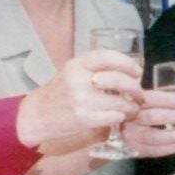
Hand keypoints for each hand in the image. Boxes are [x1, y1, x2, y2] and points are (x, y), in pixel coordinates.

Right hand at [17, 49, 142, 146]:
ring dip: (131, 106)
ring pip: (119, 102)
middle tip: (139, 93)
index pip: (108, 56)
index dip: (127, 63)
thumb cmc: (59, 93)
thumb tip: (128, 71)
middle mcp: (78, 79)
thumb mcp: (72, 72)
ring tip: (132, 108)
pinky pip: (113, 116)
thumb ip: (94, 68)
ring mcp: (81, 99)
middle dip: (135, 88)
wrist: (36, 115)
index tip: (137, 71)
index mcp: (77, 64)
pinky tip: (120, 116)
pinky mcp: (83, 118)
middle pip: (119, 80)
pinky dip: (121, 117)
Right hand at [119, 88, 174, 158]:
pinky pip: (157, 151)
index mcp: (131, 102)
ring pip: (157, 137)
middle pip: (154, 117)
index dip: (168, 100)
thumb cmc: (135, 113)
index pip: (150, 99)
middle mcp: (128, 119)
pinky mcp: (135, 150)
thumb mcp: (140, 100)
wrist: (115, 134)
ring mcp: (130, 137)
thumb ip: (157, 99)